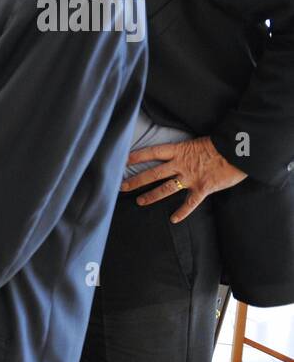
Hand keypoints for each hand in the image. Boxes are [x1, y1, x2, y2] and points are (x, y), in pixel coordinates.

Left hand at [122, 136, 246, 222]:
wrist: (240, 150)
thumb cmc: (221, 144)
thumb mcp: (197, 143)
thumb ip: (184, 151)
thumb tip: (174, 154)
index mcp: (179, 150)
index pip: (152, 152)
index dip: (136, 156)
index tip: (122, 160)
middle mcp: (181, 164)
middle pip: (153, 173)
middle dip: (136, 180)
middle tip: (121, 186)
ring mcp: (191, 177)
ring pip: (166, 188)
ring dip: (152, 195)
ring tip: (139, 202)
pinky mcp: (203, 188)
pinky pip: (190, 202)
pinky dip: (182, 212)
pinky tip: (173, 219)